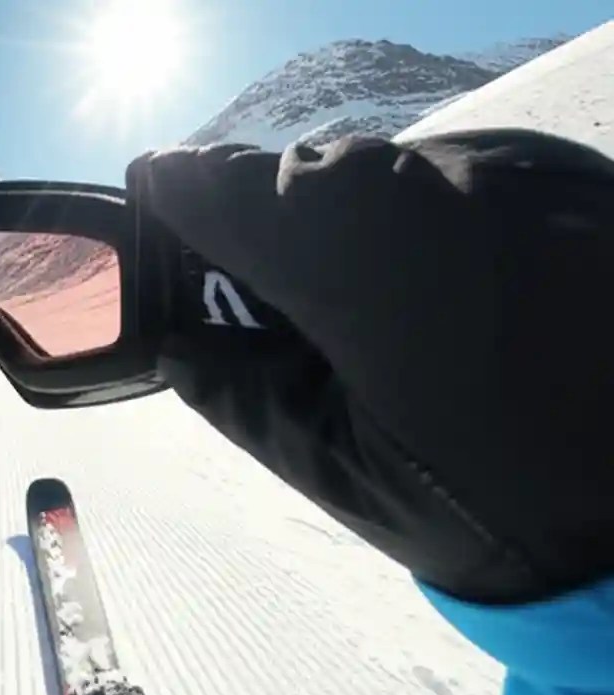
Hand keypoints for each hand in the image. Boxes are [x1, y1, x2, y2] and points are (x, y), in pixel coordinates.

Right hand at [127, 130, 613, 603]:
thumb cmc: (484, 504)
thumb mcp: (340, 471)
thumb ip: (239, 398)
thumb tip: (177, 346)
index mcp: (364, 269)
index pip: (235, 192)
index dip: (180, 188)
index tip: (152, 189)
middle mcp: (438, 191)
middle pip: (307, 174)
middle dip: (264, 215)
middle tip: (255, 277)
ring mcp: (511, 172)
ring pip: (381, 169)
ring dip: (345, 215)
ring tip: (362, 295)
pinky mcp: (563, 172)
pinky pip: (451, 172)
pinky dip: (420, 213)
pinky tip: (441, 281)